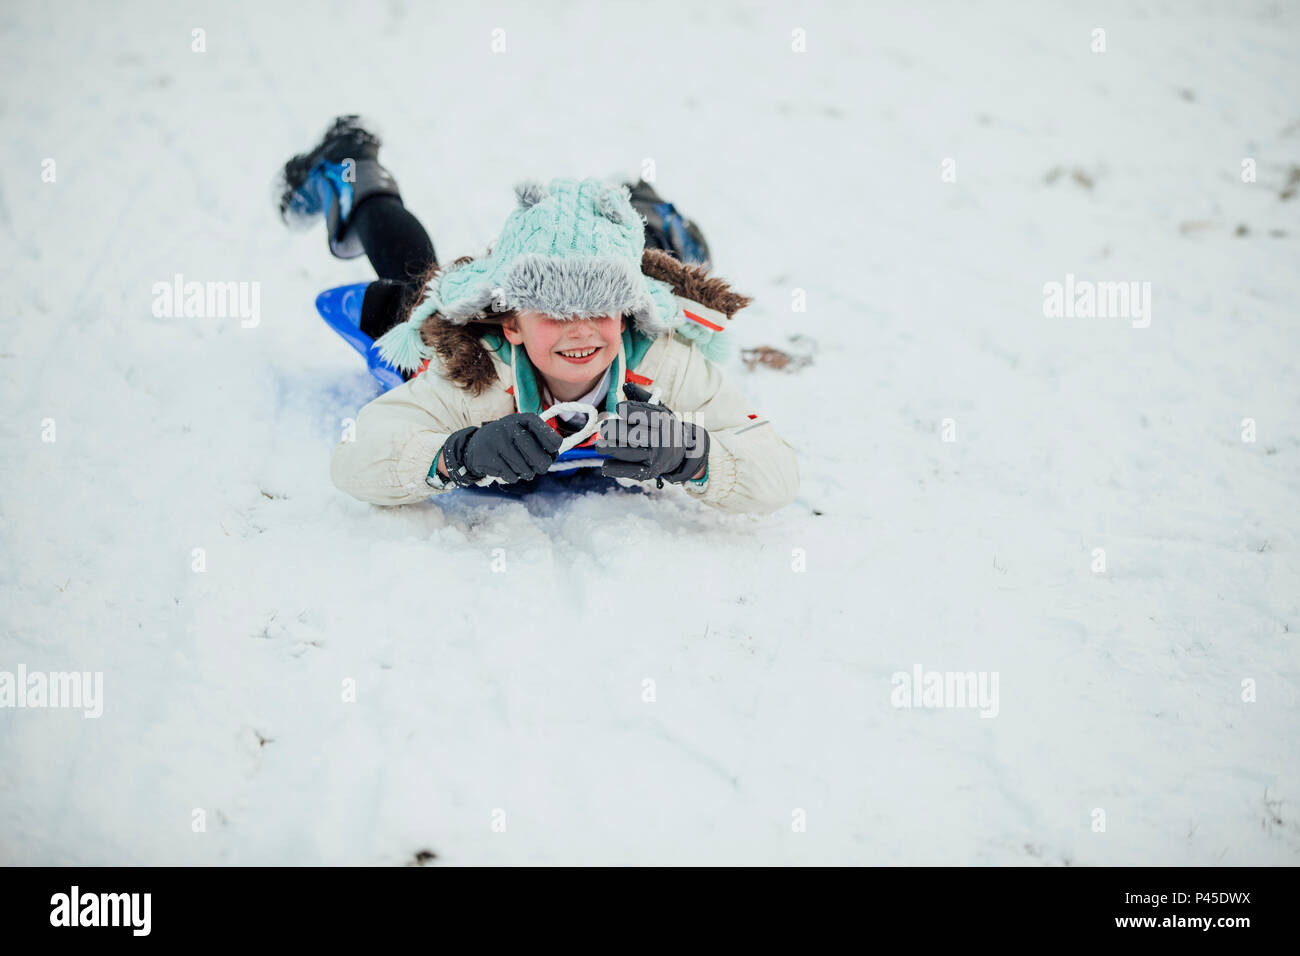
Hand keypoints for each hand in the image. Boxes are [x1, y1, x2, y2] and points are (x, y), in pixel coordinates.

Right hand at [441, 413, 562, 485]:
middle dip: (542, 466)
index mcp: (525, 419)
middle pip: (539, 457)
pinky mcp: (488, 456)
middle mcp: (512, 426)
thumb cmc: (509, 440)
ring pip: (525, 469)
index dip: (554, 449)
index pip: (551, 439)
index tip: (551, 451)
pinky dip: (512, 477)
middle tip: (540, 467)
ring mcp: (499, 441)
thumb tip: (554, 456)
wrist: (476, 444)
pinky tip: (506, 468)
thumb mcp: (525, 432)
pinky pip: (511, 476)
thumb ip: (542, 441)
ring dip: (526, 473)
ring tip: (520, 467)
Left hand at [597, 383, 709, 484]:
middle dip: (616, 431)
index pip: (647, 415)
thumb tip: (625, 385)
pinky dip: (616, 468)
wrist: (680, 453)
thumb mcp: (659, 411)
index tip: (618, 407)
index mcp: (664, 422)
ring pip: (630, 453)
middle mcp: (662, 440)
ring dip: (612, 449)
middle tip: (603, 427)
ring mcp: (656, 458)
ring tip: (599, 446)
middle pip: (635, 435)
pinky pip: (630, 470)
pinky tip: (605, 464)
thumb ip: (642, 398)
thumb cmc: (662, 427)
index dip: (631, 410)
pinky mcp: (650, 472)